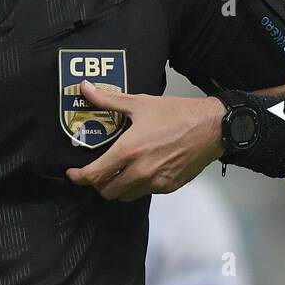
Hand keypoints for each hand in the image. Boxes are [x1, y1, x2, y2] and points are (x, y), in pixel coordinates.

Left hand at [65, 81, 225, 200]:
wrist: (211, 127)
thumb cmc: (176, 114)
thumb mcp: (140, 103)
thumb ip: (108, 100)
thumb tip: (85, 88)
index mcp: (128, 151)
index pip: (95, 175)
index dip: (79, 178)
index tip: (73, 174)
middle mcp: (139, 172)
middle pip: (107, 191)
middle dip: (98, 184)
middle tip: (97, 172)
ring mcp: (155, 182)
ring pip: (125, 195)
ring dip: (117, 187)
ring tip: (117, 172)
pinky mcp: (169, 187)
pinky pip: (145, 192)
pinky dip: (137, 186)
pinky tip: (140, 170)